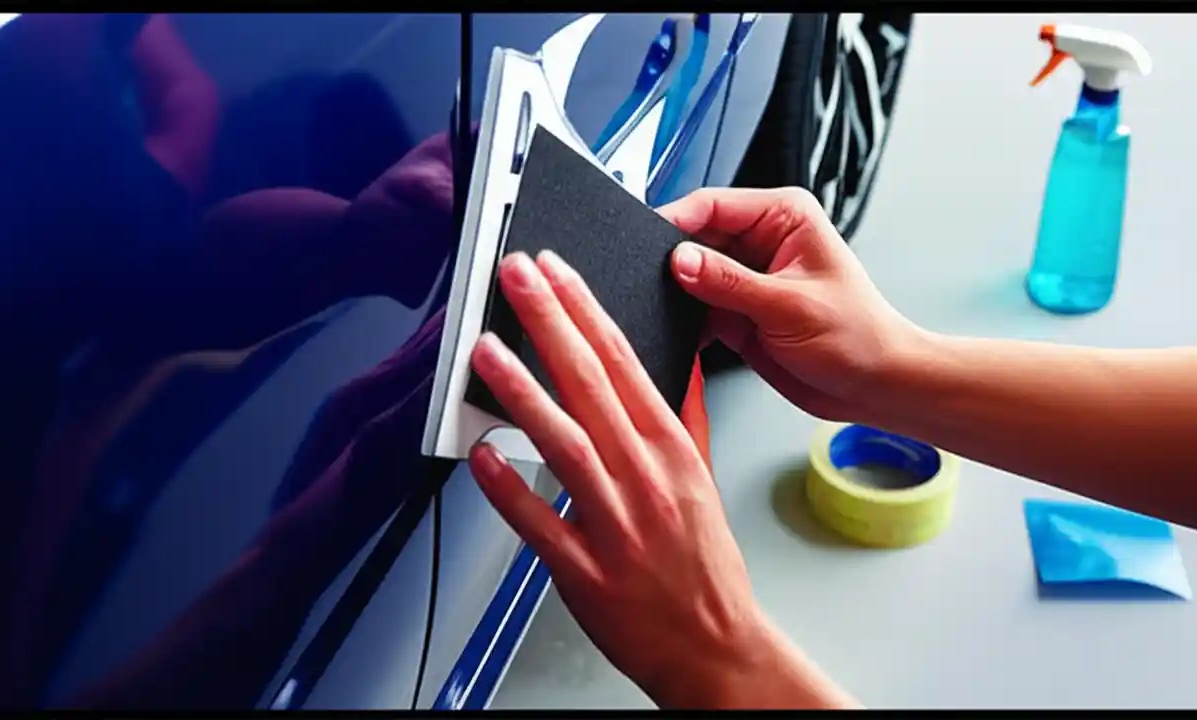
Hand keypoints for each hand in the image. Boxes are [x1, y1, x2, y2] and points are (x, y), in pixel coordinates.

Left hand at [467, 251, 852, 708]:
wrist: (715, 646)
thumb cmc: (705, 566)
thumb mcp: (703, 478)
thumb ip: (684, 416)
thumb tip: (672, 363)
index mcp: (671, 450)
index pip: (623, 361)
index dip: (584, 308)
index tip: (556, 271)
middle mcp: (644, 479)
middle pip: (590, 385)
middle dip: (549, 321)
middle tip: (516, 277)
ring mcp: (615, 525)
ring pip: (563, 443)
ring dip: (521, 392)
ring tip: (485, 350)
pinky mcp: (585, 571)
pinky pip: (539, 522)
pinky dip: (507, 487)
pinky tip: (481, 455)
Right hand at [660, 187, 920, 422]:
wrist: (873, 386)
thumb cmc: (859, 337)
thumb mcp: (790, 306)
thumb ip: (729, 282)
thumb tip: (680, 260)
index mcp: (783, 216)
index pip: (713, 204)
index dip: (677, 220)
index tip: (648, 242)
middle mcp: (761, 241)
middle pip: (695, 238)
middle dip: (674, 262)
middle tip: (656, 284)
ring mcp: (746, 278)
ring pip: (690, 275)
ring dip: (678, 295)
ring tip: (674, 312)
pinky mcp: (735, 312)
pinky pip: (694, 310)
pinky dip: (685, 323)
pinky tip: (685, 334)